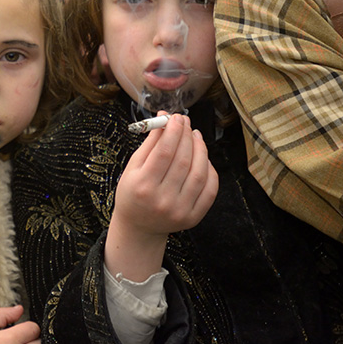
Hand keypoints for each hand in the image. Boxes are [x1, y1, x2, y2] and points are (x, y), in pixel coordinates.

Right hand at [104, 113, 217, 280]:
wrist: (139, 226)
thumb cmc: (133, 192)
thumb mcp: (132, 167)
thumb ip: (149, 143)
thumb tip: (164, 118)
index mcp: (143, 186)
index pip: (164, 152)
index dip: (173, 131)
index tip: (176, 117)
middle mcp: (162, 200)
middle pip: (183, 160)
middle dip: (186, 136)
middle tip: (185, 121)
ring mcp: (180, 211)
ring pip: (199, 173)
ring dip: (200, 149)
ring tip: (195, 136)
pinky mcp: (193, 217)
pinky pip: (210, 189)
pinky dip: (209, 169)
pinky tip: (202, 157)